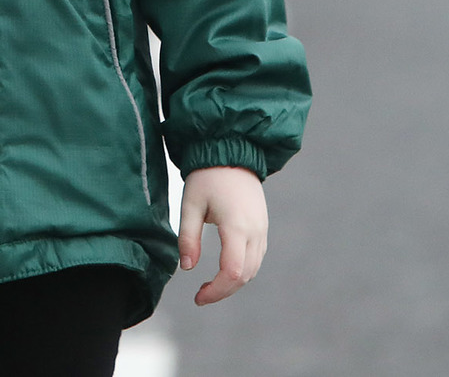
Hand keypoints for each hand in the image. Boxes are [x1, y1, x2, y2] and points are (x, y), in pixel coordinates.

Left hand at [178, 165, 267, 304]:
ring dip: (233, 283)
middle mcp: (255, 231)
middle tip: (200, 296)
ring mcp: (262, 229)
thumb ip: (188, 237)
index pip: (232, 272)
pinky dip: (242, 271)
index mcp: (237, 226)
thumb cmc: (207, 176)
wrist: (232, 151)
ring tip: (209, 286)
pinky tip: (223, 271)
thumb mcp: (190, 204)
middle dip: (223, 291)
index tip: (197, 297)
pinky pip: (257, 258)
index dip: (216, 291)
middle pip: (245, 276)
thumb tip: (186, 268)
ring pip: (253, 269)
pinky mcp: (262, 227)